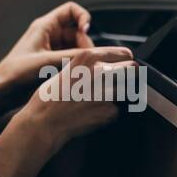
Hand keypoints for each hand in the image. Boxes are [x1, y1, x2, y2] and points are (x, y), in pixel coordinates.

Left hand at [0, 2, 123, 111]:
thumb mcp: (48, 62)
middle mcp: (49, 35)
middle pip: (79, 32)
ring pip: (77, 48)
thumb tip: (99, 55)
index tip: (87, 31)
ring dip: (82, 58)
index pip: (71, 10)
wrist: (1, 93)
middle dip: (86, 45)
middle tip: (87, 61)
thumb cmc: (16, 74)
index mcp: (45, 26)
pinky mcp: (52, 64)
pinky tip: (76, 77)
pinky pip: (71, 60)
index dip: (84, 17)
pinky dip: (76, 66)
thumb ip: (75, 57)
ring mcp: (51, 50)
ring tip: (80, 72)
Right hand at [16, 47, 136, 153]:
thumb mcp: (67, 69)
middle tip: (116, 84)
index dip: (125, 61)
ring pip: (126, 91)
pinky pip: (116, 110)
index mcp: (89, 57)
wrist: (44, 122)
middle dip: (127, 76)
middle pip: (132, 70)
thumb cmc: (49, 97)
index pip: (125, 53)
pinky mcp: (109, 111)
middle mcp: (100, 71)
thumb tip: (107, 63)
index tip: (124, 66)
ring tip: (98, 102)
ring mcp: (107, 91)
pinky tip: (93, 114)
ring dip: (117, 96)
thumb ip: (89, 64)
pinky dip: (108, 114)